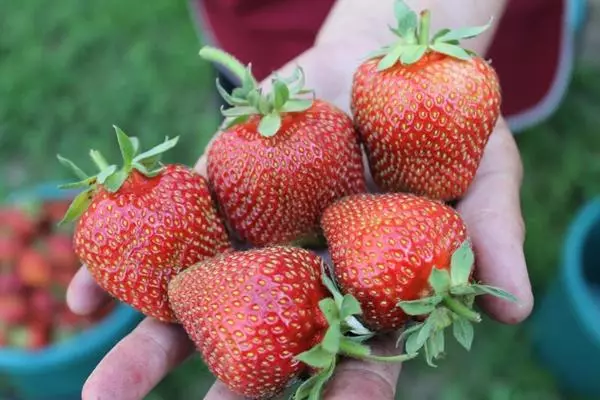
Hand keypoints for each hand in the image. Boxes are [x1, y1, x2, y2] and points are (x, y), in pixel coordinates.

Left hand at [67, 112, 531, 399]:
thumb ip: (490, 235)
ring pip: (199, 302)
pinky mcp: (215, 196)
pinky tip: (79, 303)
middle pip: (267, 341)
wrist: (378, 63)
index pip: (362, 351)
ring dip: (151, 348)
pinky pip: (165, 236)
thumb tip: (517, 306)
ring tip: (105, 393)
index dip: (355, 384)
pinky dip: (119, 269)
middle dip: (237, 386)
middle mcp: (301, 273)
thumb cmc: (440, 123)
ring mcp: (252, 237)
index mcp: (366, 285)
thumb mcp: (482, 171)